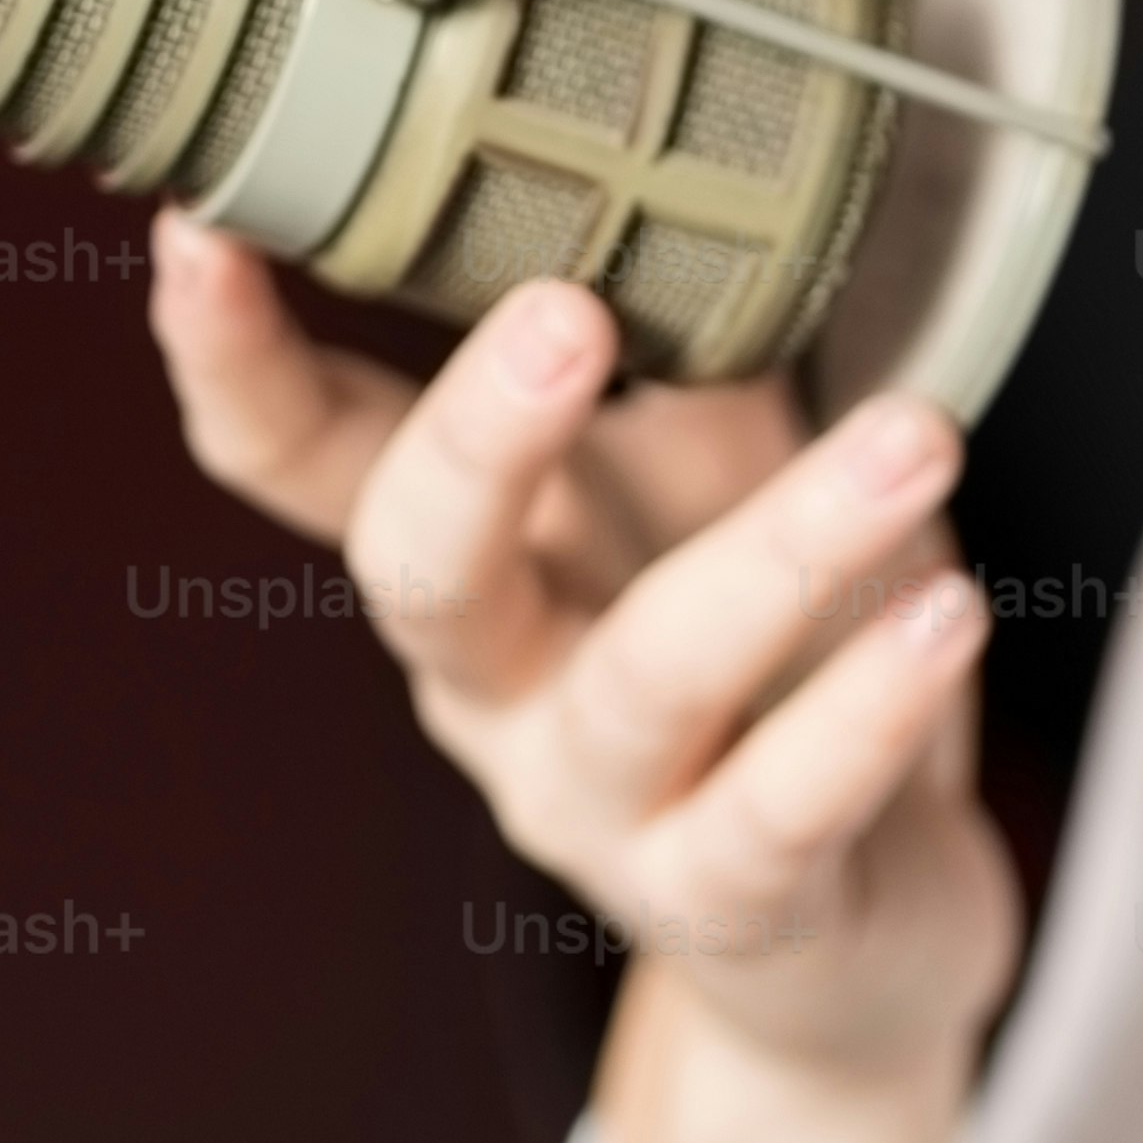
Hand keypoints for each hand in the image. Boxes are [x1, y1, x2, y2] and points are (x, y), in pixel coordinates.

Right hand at [144, 210, 1018, 1098]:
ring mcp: (595, 806)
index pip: (306, 461)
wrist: (861, 934)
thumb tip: (681, 208)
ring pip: (647, 678)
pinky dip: (865, 708)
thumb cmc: (777, 661)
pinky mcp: (724, 900)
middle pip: (422, 572)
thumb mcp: (723, 493)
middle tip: (561, 315)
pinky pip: (780, 810)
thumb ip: (687, 379)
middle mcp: (495, 684)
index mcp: (472, 557)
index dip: (233, 358)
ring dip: (783, 546)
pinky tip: (945, 611)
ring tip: (911, 439)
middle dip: (475, 444)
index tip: (197, 220)